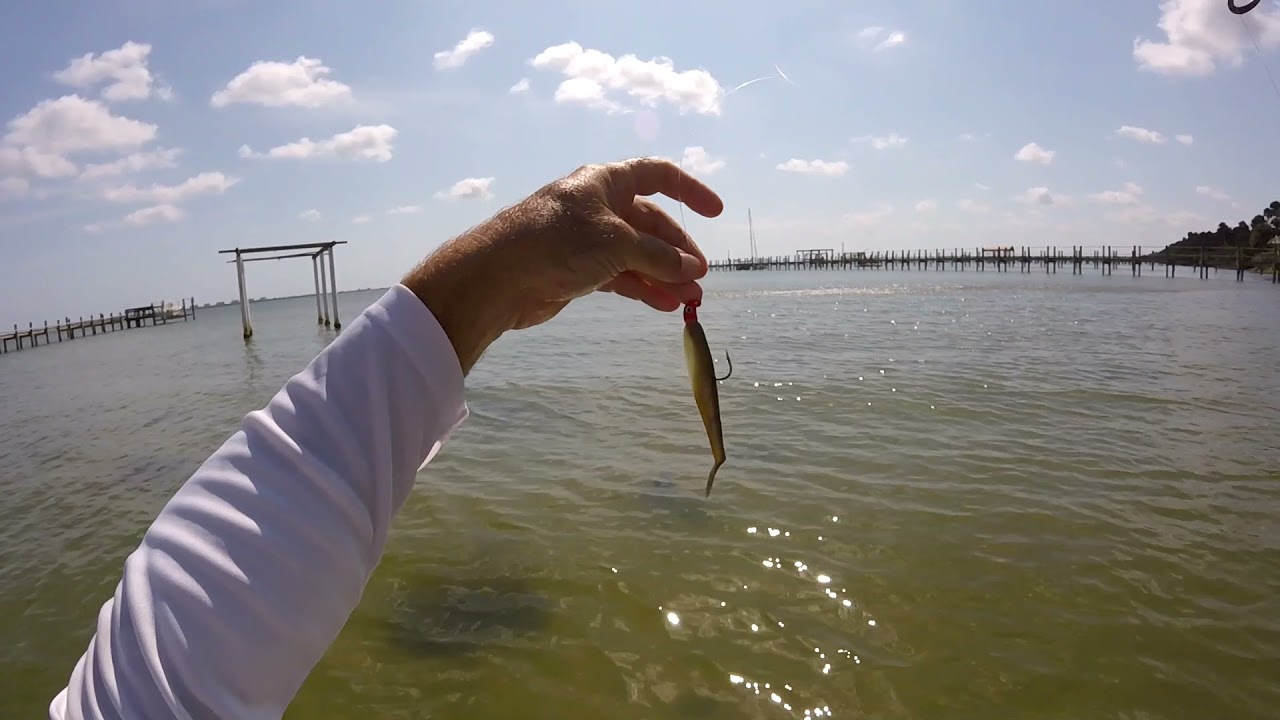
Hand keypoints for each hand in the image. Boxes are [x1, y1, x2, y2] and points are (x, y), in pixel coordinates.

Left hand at [403, 157, 723, 372]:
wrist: (498, 277)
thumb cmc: (556, 243)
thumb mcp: (617, 244)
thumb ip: (658, 256)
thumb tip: (692, 270)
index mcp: (605, 182)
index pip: (657, 175)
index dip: (688, 190)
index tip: (715, 210)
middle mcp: (598, 206)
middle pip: (650, 223)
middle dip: (677, 251)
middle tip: (699, 278)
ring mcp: (588, 239)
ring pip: (637, 254)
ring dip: (664, 275)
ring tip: (689, 300)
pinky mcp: (578, 269)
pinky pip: (621, 275)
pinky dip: (643, 288)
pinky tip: (663, 305)